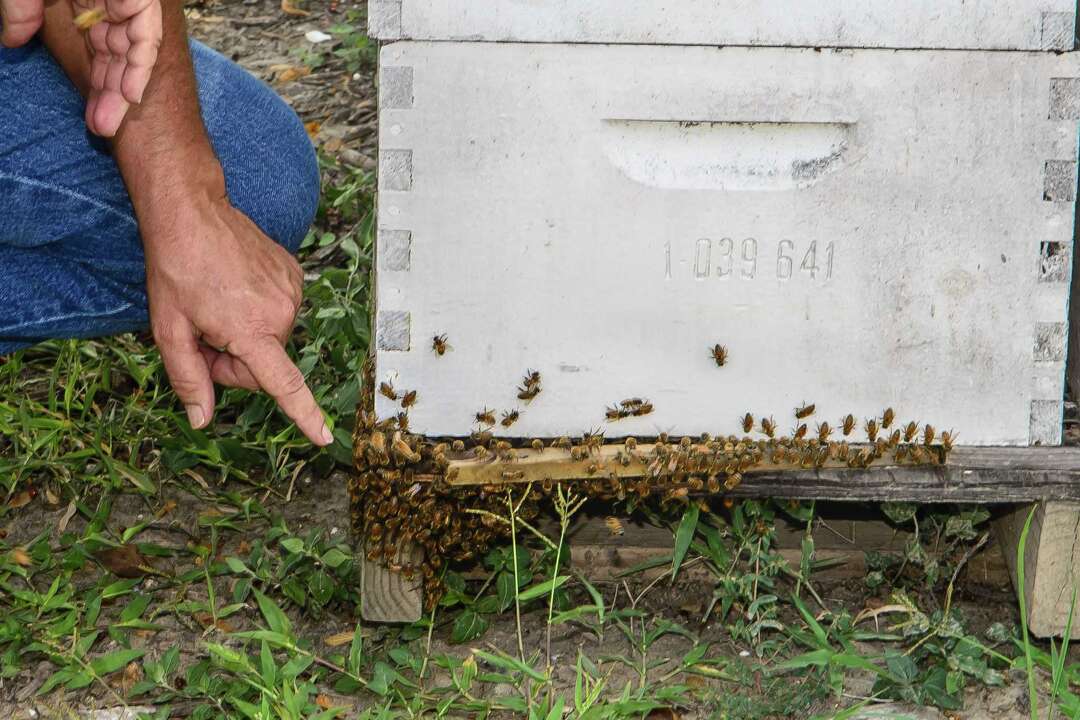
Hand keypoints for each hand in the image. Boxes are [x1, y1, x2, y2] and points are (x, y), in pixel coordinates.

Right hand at [0, 0, 161, 135]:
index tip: (90, 115)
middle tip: (99, 128)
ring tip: (105, 125)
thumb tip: (11, 41)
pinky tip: (128, 96)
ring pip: (136, 54)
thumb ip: (21, 11)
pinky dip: (140, 65)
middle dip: (110, 95)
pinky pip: (147, 36)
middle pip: (120, 59)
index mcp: (92, 1)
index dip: (98, 83)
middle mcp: (115, 5)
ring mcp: (131, 2)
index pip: (102, 50)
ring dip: (123, 91)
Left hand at [145, 195, 331, 446]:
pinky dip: (255, 309)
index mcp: (251, 330)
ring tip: (217, 303)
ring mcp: (292, 291)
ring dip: (245, 333)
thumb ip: (188, 379)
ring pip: (270, 338)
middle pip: (263, 364)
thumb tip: (201, 420)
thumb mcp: (169, 329)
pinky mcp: (295, 274)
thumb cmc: (175, 269)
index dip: (304, 415)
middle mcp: (282, 313)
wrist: (193, 211)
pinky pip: (277, 311)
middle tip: (204, 332)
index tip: (324, 438)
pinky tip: (235, 287)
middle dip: (234, 360)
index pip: (283, 384)